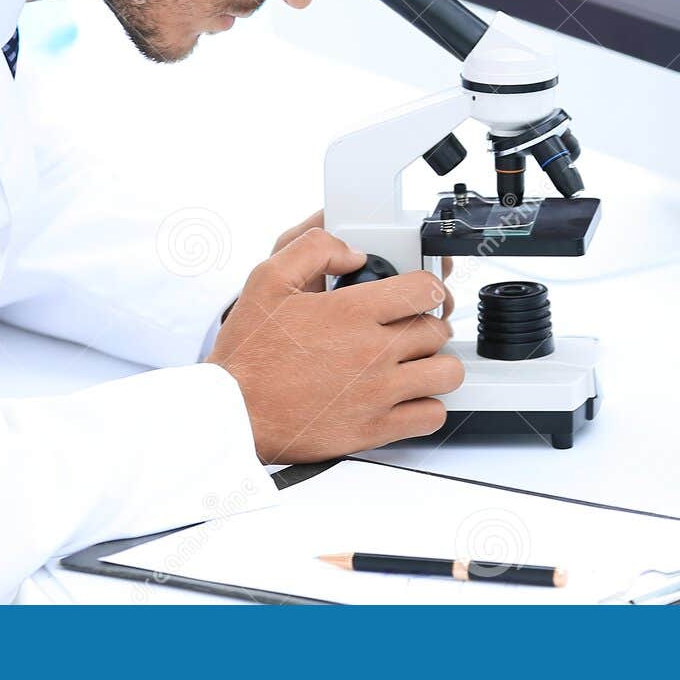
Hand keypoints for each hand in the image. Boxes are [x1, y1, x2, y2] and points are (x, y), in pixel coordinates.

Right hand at [211, 228, 463, 463]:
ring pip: (446, 373)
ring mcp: (378, 393)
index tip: (420, 294)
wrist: (233, 413)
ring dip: (437, 364)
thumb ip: (312, 250)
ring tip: (416, 363)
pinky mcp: (375, 429)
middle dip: (429, 324)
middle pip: (437, 330)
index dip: (428, 287)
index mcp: (351, 312)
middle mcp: (372, 351)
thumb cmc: (249, 353)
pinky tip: (408, 398)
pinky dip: (428, 406)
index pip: (424, 289)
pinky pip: (431, 416)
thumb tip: (352, 252)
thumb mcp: (267, 280)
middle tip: (411, 328)